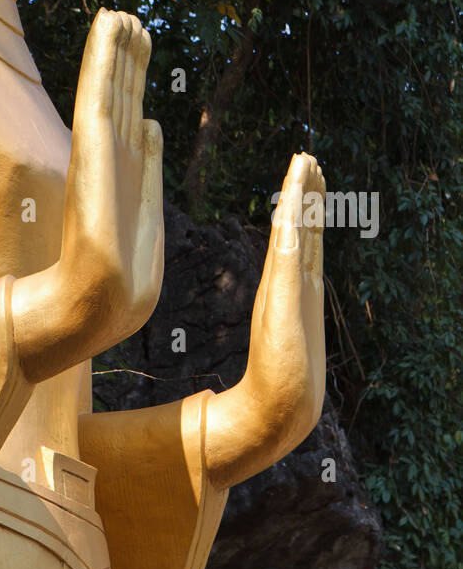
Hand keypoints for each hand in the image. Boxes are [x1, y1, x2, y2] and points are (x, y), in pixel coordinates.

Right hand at [58, 8, 164, 354]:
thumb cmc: (122, 273)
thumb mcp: (148, 206)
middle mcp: (110, 150)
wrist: (100, 299)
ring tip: (121, 11)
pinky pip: (98, 86)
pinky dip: (102, 53)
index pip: (131, 108)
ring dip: (113, 46)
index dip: (135, 73)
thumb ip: (148, 163)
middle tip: (132, 14)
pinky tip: (108, 23)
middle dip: (125, 55)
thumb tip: (154, 124)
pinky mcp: (91, 144)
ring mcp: (98, 145)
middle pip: (119, 90)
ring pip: (108, 82)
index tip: (141, 38)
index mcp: (125, 165)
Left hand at [205, 151, 325, 488]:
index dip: (304, 209)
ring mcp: (298, 286)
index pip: (301, 240)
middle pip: (307, 227)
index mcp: (295, 291)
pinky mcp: (289, 290)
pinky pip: (293, 242)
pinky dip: (297, 215)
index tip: (305, 179)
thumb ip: (263, 328)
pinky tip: (295, 194)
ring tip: (309, 164)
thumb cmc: (268, 388)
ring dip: (305, 195)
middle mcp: (300, 284)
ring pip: (304, 228)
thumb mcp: (262, 351)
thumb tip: (257, 321)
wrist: (277, 410)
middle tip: (311, 159)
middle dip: (309, 193)